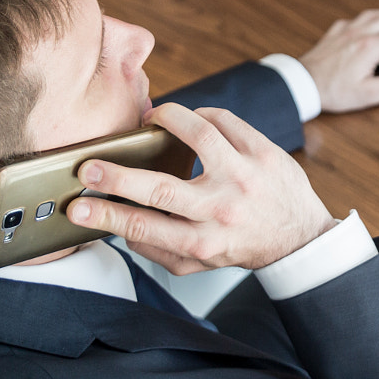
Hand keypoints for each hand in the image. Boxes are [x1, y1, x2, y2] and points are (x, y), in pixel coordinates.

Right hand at [68, 103, 333, 273]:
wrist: (300, 237)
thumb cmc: (241, 246)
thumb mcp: (199, 264)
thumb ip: (158, 251)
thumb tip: (118, 228)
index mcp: (202, 242)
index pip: (144, 229)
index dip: (105, 216)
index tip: (78, 206)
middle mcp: (221, 210)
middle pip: (160, 189)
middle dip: (117, 176)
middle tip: (89, 166)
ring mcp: (244, 178)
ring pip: (198, 135)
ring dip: (166, 119)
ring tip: (150, 118)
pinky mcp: (263, 152)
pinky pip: (224, 120)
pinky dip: (200, 114)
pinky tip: (189, 120)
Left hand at [300, 9, 378, 112]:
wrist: (301, 84)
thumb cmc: (333, 91)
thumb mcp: (371, 94)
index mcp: (371, 47)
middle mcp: (360, 33)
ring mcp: (345, 31)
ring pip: (373, 14)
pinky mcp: (334, 33)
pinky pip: (356, 18)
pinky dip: (369, 17)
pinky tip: (368, 22)